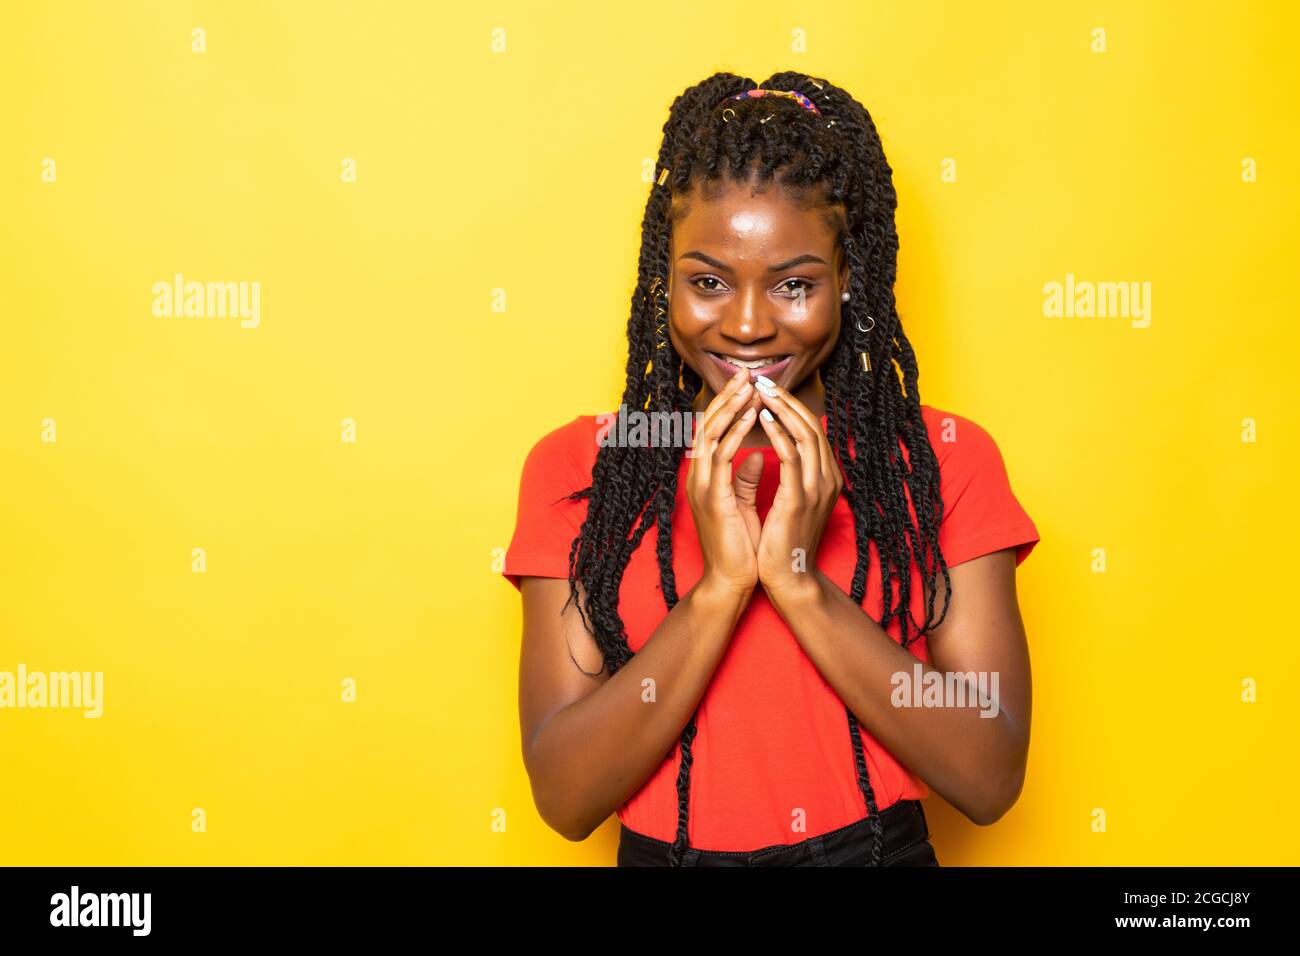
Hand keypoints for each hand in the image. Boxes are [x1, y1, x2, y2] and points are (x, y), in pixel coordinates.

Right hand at [685, 366, 764, 596]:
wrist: (731, 580)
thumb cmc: (740, 546)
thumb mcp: (744, 504)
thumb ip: (747, 479)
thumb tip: (760, 454)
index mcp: (706, 477)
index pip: (714, 430)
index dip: (729, 404)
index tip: (749, 383)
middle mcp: (699, 476)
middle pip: (709, 424)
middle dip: (728, 396)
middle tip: (748, 373)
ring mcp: (702, 485)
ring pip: (712, 434)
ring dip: (731, 407)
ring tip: (750, 386)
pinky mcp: (712, 496)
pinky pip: (722, 456)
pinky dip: (736, 433)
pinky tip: (751, 416)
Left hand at [752, 379, 842, 600]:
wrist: (789, 580)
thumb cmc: (782, 543)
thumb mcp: (783, 502)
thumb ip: (776, 476)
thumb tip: (756, 453)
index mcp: (824, 478)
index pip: (811, 431)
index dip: (790, 407)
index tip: (766, 389)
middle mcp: (827, 479)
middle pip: (811, 426)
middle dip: (786, 400)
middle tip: (762, 380)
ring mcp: (817, 488)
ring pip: (805, 435)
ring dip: (782, 409)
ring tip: (760, 391)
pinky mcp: (800, 499)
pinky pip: (792, 458)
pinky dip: (779, 434)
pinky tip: (762, 419)